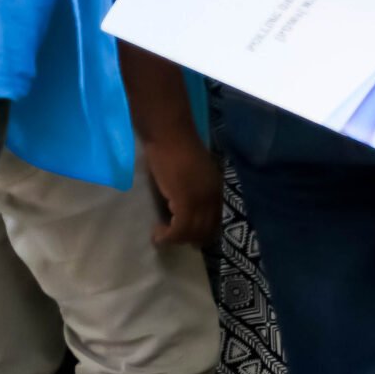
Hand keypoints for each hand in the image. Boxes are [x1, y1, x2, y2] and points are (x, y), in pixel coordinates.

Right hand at [140, 129, 222, 248]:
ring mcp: (201, 200)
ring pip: (192, 233)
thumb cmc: (176, 148)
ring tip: (161, 235)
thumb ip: (194, 189)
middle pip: (206, 231)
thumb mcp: (193, 173)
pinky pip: (179, 230)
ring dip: (175, 239)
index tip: (186, 237)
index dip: (201, 233)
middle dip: (188, 239)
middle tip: (170, 238)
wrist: (170, 134)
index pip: (215, 222)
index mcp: (217, 189)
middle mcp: (214, 196)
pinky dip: (167, 237)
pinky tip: (156, 233)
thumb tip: (183, 208)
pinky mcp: (185, 201)